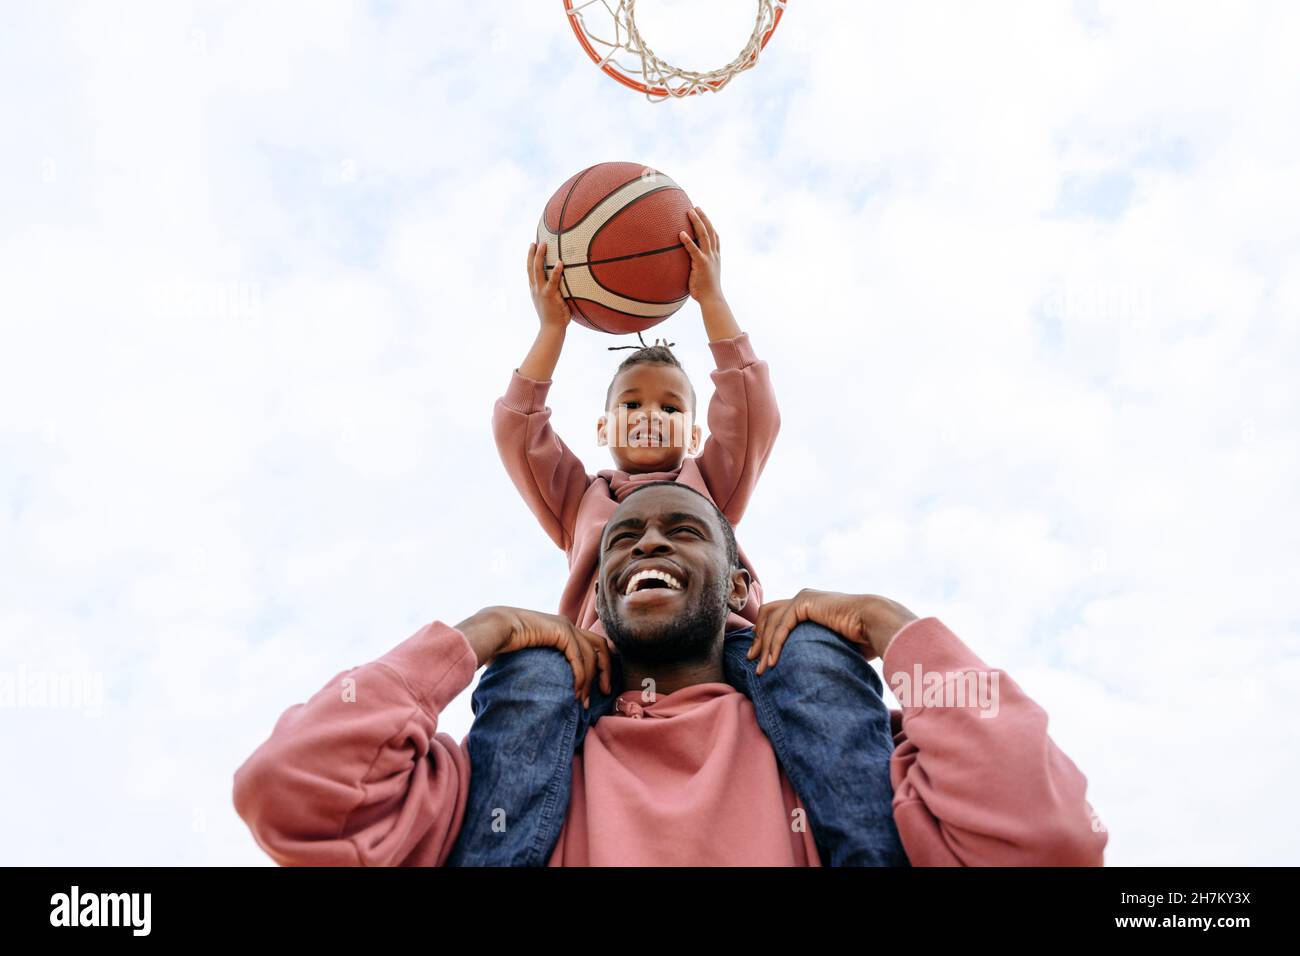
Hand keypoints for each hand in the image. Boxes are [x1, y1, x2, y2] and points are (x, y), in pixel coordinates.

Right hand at [455, 606, 611, 707]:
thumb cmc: (504, 645)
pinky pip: (578, 658)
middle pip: (601, 647)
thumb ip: (544, 668)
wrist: (494, 628)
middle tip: (607, 693)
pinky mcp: (561, 631)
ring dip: (590, 680)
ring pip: (591, 655)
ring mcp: (566, 627)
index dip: (599, 667)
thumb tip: (543, 691)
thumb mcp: (531, 658)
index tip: (598, 689)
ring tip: (584, 701)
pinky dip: (580, 676)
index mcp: (562, 630)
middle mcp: (568, 626)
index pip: (592, 646)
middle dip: (606, 671)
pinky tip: (575, 691)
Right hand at [528, 241, 570, 331]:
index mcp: (534, 289)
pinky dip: (556, 271)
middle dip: (532, 253)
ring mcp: (541, 291)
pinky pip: (553, 281)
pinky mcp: (549, 295)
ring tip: (543, 244)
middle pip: (531, 267)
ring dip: (539, 256)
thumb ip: (555, 292)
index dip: (530, 258)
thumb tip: (567, 284)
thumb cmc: (555, 317)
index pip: (530, 271)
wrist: (551, 330)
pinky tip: (560, 262)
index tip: (532, 246)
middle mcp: (535, 288)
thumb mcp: (551, 302)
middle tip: (536, 241)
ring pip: (537, 270)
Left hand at [679, 207, 723, 304]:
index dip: (710, 224)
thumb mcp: (703, 275)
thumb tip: (686, 266)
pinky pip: (694, 250)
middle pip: (710, 231)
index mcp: (716, 257)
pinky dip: (688, 241)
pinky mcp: (702, 264)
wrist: (712, 299)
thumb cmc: (706, 291)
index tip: (704, 215)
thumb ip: (697, 267)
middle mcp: (714, 255)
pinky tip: (681, 233)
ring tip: (690, 211)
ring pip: (704, 235)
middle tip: (696, 207)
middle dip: (703, 218)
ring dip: (697, 222)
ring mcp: (709, 258)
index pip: (715, 237)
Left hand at [747, 589, 919, 673]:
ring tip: (762, 668)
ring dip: (764, 645)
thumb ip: (814, 645)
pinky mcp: (804, 603)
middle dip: (758, 639)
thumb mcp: (830, 642)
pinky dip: (774, 644)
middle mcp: (803, 599)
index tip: (760, 657)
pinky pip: (781, 626)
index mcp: (809, 605)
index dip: (765, 635)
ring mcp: (802, 598)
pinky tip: (772, 661)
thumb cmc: (862, 637)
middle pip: (768, 615)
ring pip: (771, 620)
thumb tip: (806, 666)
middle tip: (752, 661)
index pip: (777, 616)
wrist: (874, 623)